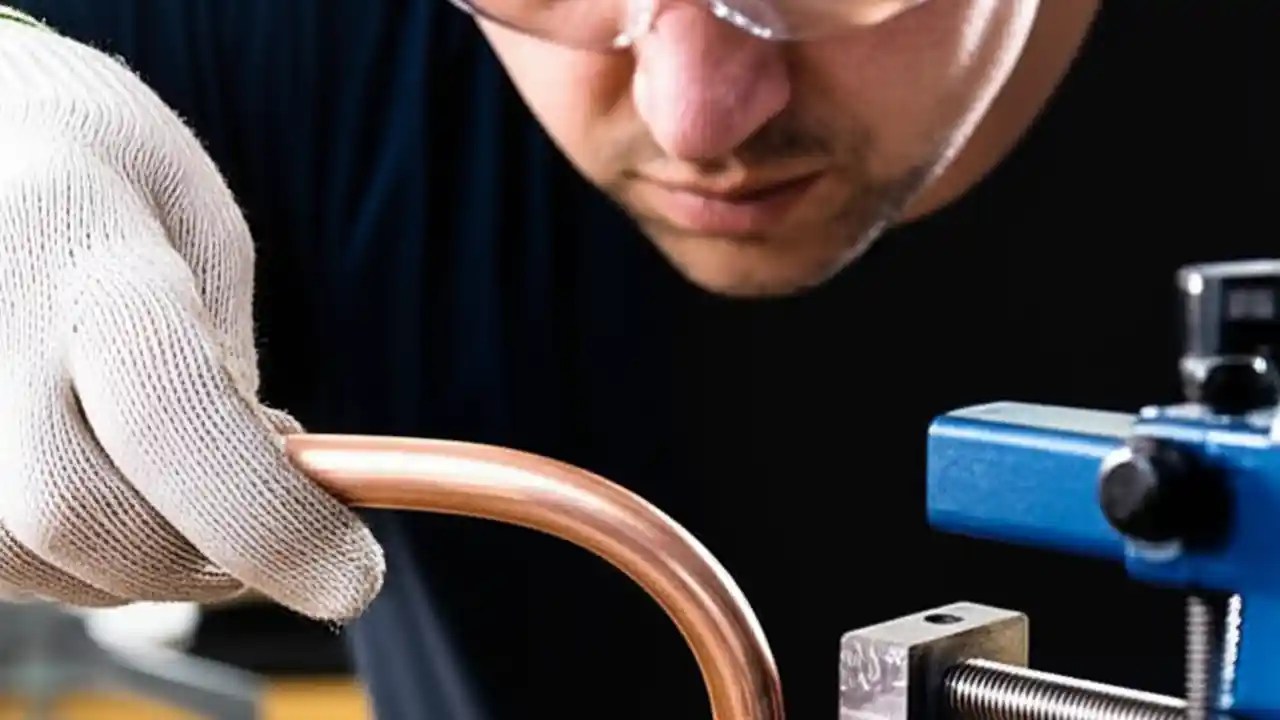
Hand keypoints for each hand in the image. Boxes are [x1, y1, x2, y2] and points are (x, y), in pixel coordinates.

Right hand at [0, 20, 383, 620]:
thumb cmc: (105, 175)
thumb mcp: (201, 231)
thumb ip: (227, 360)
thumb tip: (277, 491)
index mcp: (73, 234)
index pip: (170, 414)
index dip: (269, 520)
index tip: (354, 578)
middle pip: (74, 511)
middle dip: (200, 559)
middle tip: (277, 540)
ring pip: (21, 555)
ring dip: (133, 565)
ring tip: (181, 488)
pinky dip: (69, 558)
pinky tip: (107, 488)